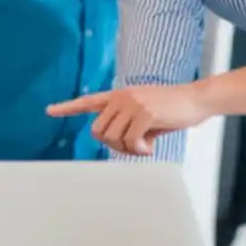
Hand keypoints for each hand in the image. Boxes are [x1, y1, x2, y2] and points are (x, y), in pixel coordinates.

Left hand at [47, 84, 208, 154]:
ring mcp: (132, 103)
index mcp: (120, 95)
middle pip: (99, 131)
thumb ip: (127, 123)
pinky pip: (131, 141)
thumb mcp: (146, 114)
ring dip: (128, 149)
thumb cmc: (173, 109)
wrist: (196, 99)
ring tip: (146, 145)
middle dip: (114, 145)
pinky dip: (140, 150)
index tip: (49, 111)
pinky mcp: (144, 113)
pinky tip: (151, 146)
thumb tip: (116, 142)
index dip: (68, 107)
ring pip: (113, 138)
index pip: (89, 101)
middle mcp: (122, 97)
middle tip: (134, 147)